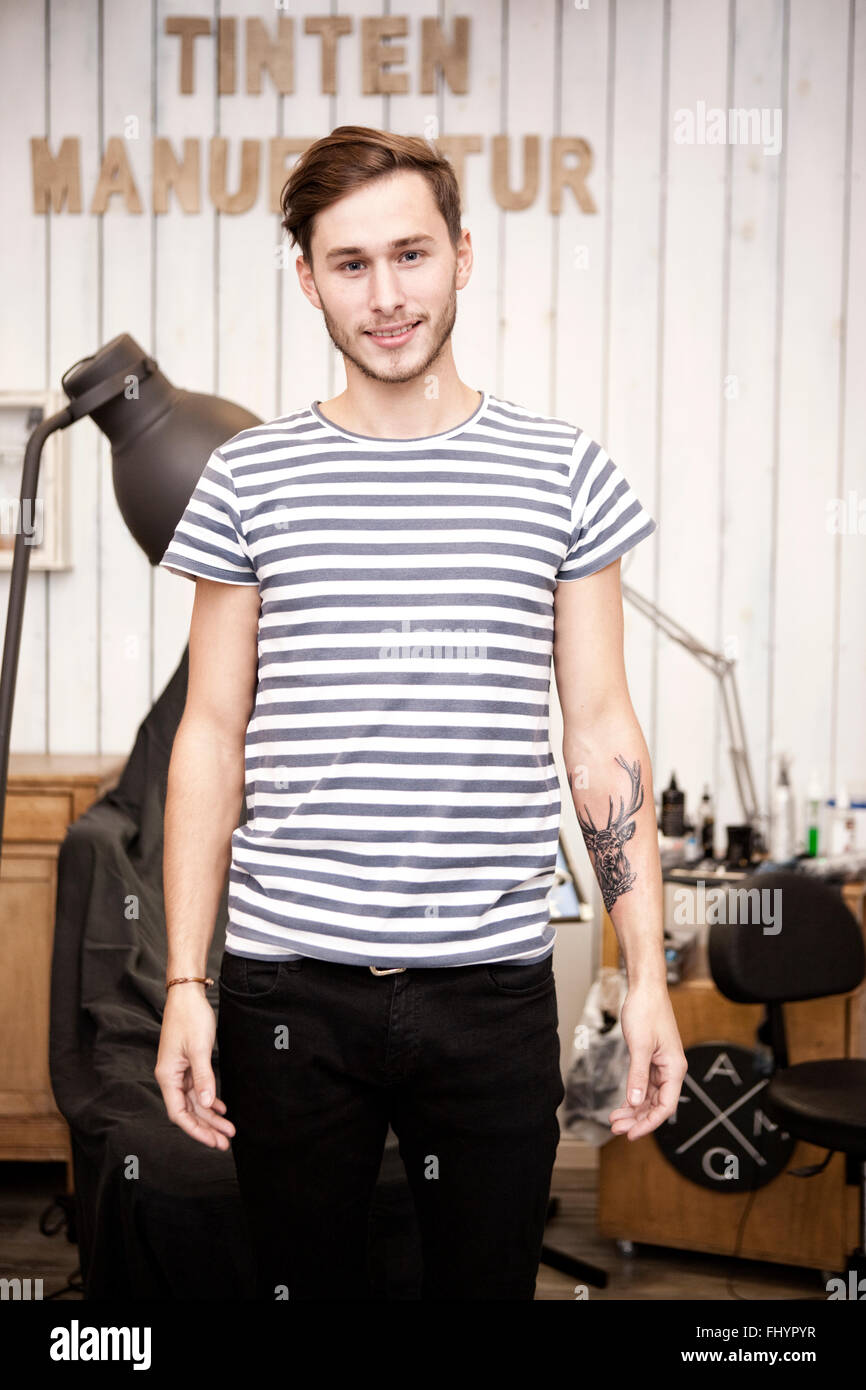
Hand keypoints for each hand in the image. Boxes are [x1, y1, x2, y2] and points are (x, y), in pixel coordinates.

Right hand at [154, 986, 235, 1149]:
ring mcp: (179, 1071)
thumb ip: (203, 1077)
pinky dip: (209, 1099)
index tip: (214, 1141)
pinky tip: (221, 1108)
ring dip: (211, 1116)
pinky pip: (198, 1089)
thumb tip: (207, 1105)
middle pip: (189, 1111)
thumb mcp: (199, 1048)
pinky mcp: (188, 1064)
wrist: (187, 995)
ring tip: (228, 1129)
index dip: (196, 1130)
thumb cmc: (190, 1018)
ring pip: (195, 1102)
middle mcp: (171, 1077)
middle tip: (226, 1142)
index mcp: (168, 1076)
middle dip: (207, 1128)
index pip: (179, 1113)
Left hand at [608, 981, 687, 1140]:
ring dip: (633, 1109)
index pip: (665, 1106)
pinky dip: (633, 1095)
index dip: (649, 1123)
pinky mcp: (651, 1059)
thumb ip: (638, 1076)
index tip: (631, 1134)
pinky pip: (644, 1085)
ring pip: (649, 1096)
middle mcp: (671, 1069)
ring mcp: (661, 1065)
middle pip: (656, 1104)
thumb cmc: (646, 1011)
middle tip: (616, 1129)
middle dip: (637, 1119)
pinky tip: (622, 1105)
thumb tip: (635, 1101)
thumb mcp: (639, 1046)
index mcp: (674, 1068)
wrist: (645, 989)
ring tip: (615, 1120)